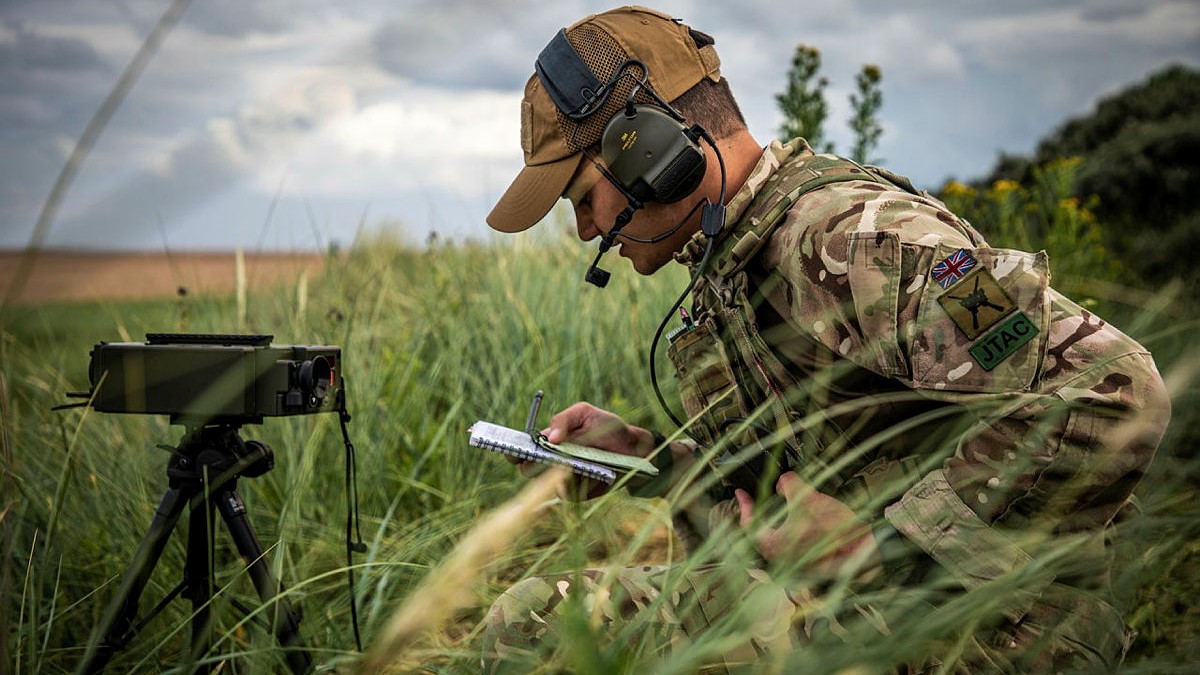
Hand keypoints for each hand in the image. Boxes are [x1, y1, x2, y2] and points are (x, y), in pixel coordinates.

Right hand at [516, 402, 655, 499]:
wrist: (632, 447)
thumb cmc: (606, 427)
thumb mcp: (584, 413)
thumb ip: (563, 419)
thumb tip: (549, 438)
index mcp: (547, 442)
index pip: (521, 450)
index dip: (512, 451)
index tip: (511, 450)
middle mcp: (551, 463)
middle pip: (528, 470)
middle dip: (531, 464)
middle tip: (542, 457)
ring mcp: (563, 480)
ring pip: (546, 485)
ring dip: (554, 474)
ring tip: (569, 463)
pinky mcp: (578, 493)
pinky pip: (568, 494)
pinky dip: (575, 485)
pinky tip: (588, 474)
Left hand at [735, 472, 877, 576]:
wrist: (865, 553)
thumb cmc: (837, 532)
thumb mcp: (810, 499)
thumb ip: (790, 485)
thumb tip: (783, 481)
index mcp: (774, 546)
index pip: (749, 524)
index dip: (745, 506)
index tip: (742, 494)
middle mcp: (780, 559)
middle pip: (761, 535)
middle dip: (760, 516)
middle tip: (759, 501)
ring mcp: (794, 565)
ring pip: (776, 542)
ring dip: (777, 525)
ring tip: (783, 509)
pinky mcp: (807, 567)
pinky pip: (791, 549)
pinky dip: (791, 535)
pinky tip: (802, 524)